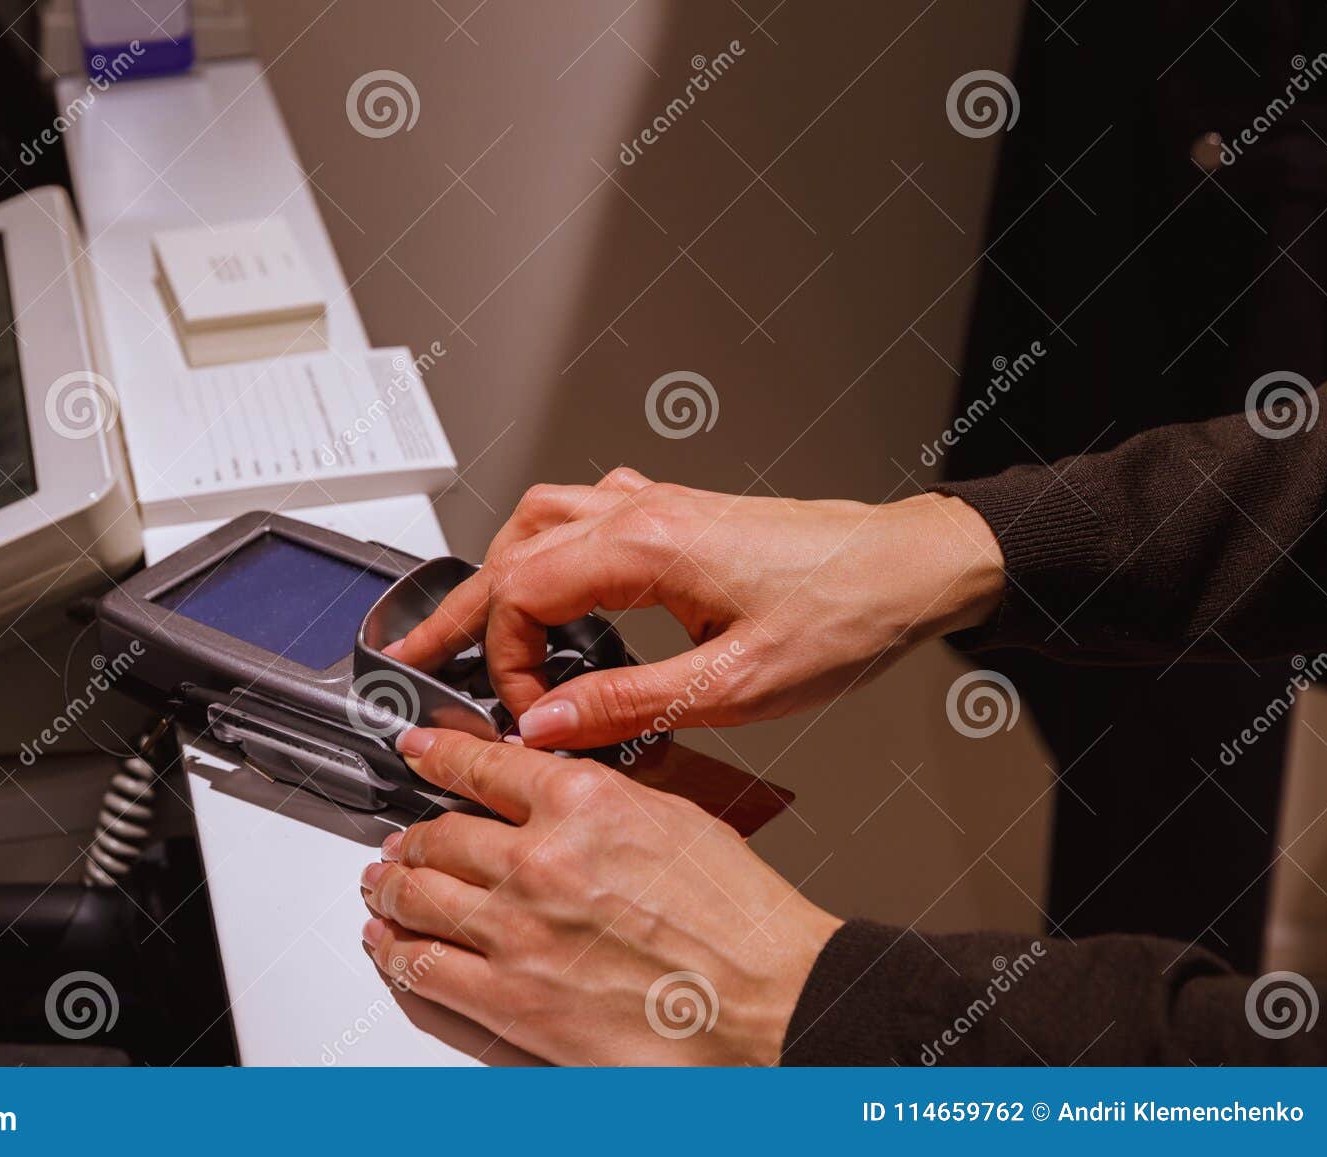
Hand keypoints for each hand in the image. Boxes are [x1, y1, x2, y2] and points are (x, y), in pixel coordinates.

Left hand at [358, 728, 842, 1065]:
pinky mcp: (509, 1002)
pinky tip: (390, 946)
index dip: (436, 756)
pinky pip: (423, 972)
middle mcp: (539, 861)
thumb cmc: (742, 925)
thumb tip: (553, 795)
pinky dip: (396, 954)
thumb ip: (601, 801)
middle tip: (398, 842)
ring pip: (417, 900)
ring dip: (390, 891)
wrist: (769, 1007)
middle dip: (408, 838)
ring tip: (382, 888)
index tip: (417, 753)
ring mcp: (515, 934)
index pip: (481, 766)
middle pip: (437, 836)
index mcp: (583, 804)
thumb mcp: (677, 821)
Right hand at [387, 468, 1004, 748]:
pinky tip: (561, 577)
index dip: (501, 659)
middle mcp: (641, 512)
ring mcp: (659, 505)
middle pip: (512, 549)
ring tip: (477, 619)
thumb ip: (624, 705)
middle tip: (417, 651)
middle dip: (461, 608)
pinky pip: (589, 509)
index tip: (523, 713)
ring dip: (501, 569)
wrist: (909, 566)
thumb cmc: (843, 616)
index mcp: (644, 548)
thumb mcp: (731, 686)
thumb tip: (542, 725)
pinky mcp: (681, 515)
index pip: (520, 593)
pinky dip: (553, 544)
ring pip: (542, 518)